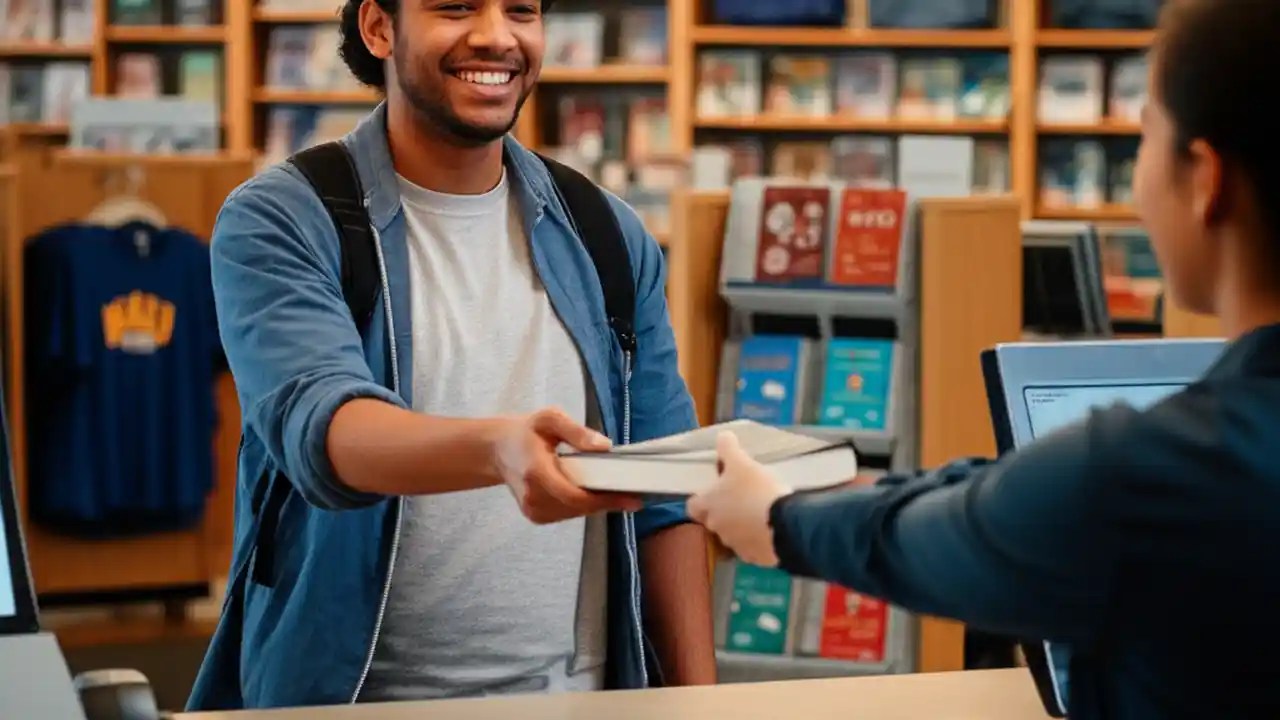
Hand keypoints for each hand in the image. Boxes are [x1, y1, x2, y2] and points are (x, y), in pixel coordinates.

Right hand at [492, 407, 643, 523]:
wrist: (498, 450)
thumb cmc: (526, 432)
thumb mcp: (550, 419)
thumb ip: (577, 432)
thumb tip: (605, 446)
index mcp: (535, 472)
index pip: (574, 496)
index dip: (605, 500)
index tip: (633, 499)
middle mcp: (532, 497)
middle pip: (578, 507)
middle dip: (606, 501)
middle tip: (633, 493)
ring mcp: (532, 509)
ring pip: (574, 513)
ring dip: (596, 505)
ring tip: (617, 492)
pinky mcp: (535, 515)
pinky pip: (566, 514)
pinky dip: (582, 506)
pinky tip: (591, 494)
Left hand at [688, 432, 792, 566]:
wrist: (784, 525)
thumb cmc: (757, 491)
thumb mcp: (742, 463)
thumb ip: (729, 449)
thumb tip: (723, 436)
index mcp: (710, 505)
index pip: (692, 506)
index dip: (700, 499)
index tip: (714, 492)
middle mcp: (718, 527)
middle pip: (714, 520)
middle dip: (725, 512)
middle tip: (742, 498)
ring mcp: (736, 545)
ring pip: (734, 535)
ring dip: (743, 526)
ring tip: (761, 513)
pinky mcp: (756, 557)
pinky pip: (753, 547)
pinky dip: (759, 540)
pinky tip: (772, 529)